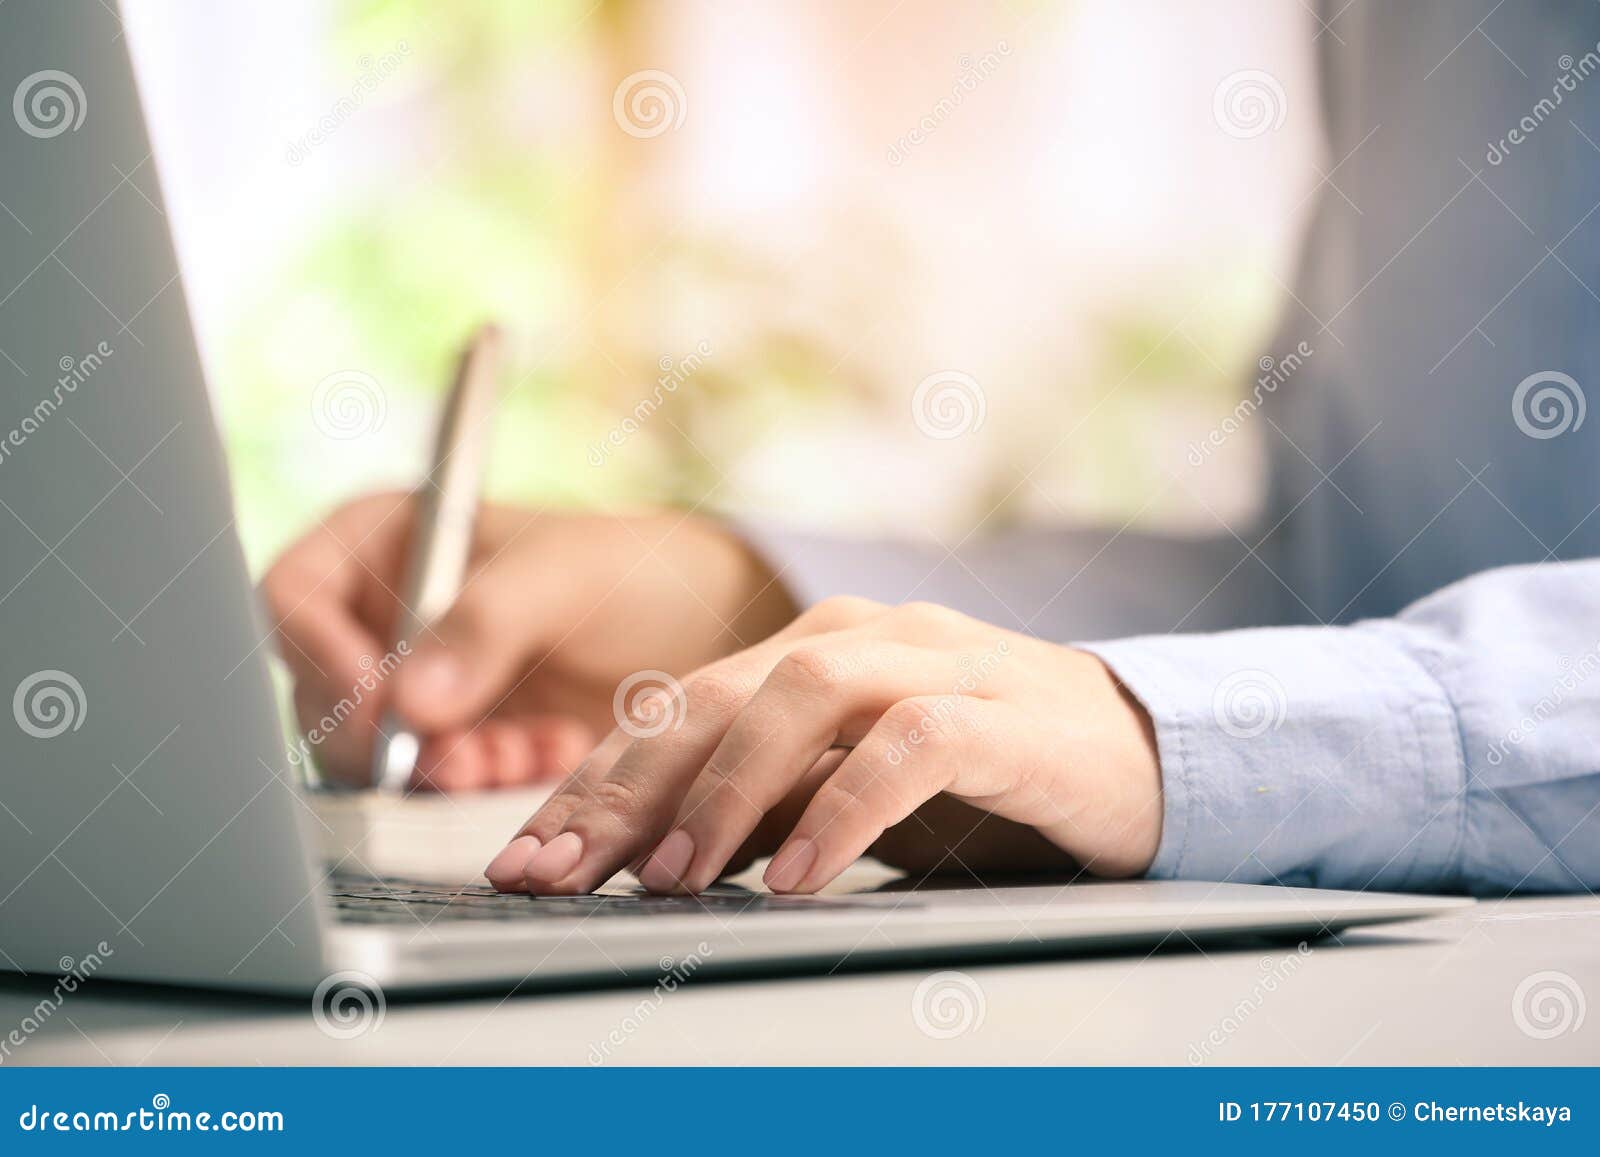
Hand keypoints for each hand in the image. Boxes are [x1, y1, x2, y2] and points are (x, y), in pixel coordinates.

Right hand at [261, 492, 794, 789]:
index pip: (294, 595)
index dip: (317, 651)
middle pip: (320, 691)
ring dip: (439, 767)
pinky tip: (547, 755)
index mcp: (386, 540)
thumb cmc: (631, 571)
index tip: (378, 703)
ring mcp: (415, 685)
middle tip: (456, 756)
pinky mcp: (454, 744)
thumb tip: (408, 699)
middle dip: (388, 735)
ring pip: (373, 751)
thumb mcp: (563, 578)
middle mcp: (382, 616)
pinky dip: (482, 782)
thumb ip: (486, 624)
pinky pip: (431, 785)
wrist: (698, 632)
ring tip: (517, 756)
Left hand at [485, 597, 1162, 892]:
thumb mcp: (853, 788)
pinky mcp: (1006, 711)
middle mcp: (864, 636)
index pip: (679, 708)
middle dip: (629, 788)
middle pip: (718, 695)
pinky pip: (912, 743)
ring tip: (676, 877)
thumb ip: (765, 803)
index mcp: (813, 647)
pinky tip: (802, 873)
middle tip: (564, 872)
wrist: (1141, 753)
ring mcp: (937, 661)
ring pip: (804, 694)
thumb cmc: (984, 774)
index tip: (532, 859)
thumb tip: (648, 856)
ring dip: (728, 789)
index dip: (596, 784)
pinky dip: (845, 807)